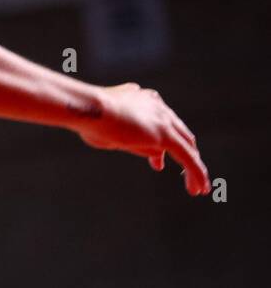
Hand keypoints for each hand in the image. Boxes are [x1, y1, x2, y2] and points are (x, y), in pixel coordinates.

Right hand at [75, 82, 210, 196]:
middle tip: (182, 178)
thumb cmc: (89, 118)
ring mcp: (163, 120)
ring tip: (198, 188)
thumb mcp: (108, 127)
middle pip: (179, 133)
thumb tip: (135, 148)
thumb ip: (126, 136)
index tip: (156, 163)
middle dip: (182, 154)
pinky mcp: (166, 136)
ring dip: (194, 168)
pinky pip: (189, 158)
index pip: (161, 122)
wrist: (90, 108)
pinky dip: (196, 173)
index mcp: (143, 98)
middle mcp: (157, 106)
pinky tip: (199, 188)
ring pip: (187, 147)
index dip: (161, 144)